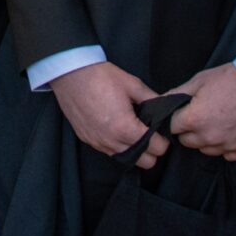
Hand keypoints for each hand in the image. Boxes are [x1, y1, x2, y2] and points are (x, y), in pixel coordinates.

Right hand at [50, 61, 166, 169]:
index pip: (158, 149)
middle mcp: (111, 140)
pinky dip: (118, 146)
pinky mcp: (87, 139)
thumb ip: (153, 100)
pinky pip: (110, 152)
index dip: (163, 139)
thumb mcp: (133, 84)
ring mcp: (98, 142)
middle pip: (146, 162)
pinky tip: (116, 129)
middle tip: (149, 131)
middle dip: (152, 148)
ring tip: (132, 130)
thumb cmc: (100, 76)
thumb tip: (165, 109)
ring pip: (127, 160)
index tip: (160, 129)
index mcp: (125, 128)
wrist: (70, 72)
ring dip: (134, 149)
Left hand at [168, 63, 235, 161]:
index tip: (183, 113)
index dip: (176, 119)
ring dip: (208, 139)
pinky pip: (229, 155)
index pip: (172, 127)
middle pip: (188, 142)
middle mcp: (210, 137)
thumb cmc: (233, 78)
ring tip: (218, 122)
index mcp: (195, 120)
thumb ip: (177, 93)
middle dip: (189, 130)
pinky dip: (228, 146)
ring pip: (208, 150)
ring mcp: (229, 145)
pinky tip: (232, 131)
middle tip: (200, 116)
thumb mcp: (200, 80)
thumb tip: (161, 101)